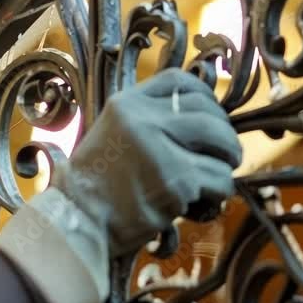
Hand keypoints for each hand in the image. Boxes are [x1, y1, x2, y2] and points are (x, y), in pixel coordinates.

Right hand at [0, 68, 240, 302]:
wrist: (77, 221)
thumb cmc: (93, 185)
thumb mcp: (110, 134)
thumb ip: (144, 121)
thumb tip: (197, 118)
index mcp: (126, 104)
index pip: (179, 82)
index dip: (205, 97)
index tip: (210, 116)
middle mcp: (144, 119)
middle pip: (209, 113)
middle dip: (225, 136)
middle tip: (224, 156)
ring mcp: (162, 150)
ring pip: (222, 145)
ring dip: (224, 166)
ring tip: (213, 181)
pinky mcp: (177, 181)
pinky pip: (220, 181)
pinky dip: (217, 194)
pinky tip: (198, 205)